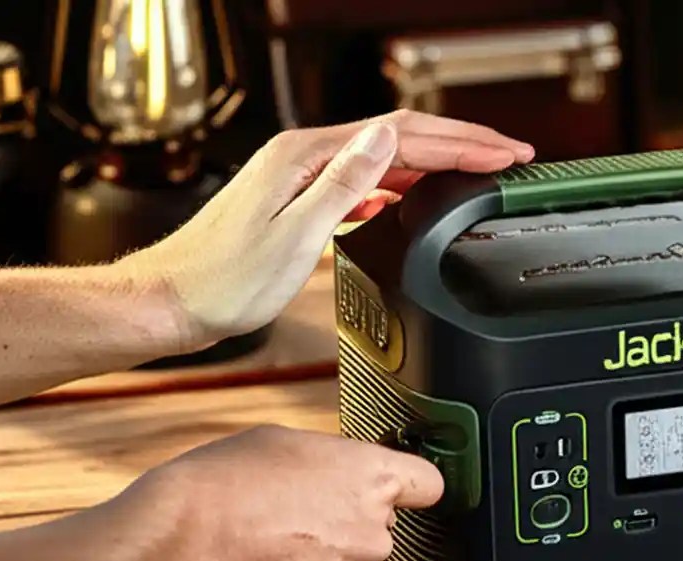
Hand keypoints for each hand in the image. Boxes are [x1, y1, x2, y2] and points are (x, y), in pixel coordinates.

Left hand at [117, 110, 533, 353]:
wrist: (172, 303)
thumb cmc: (224, 281)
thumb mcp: (294, 234)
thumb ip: (344, 183)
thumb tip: (386, 138)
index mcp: (307, 157)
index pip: (403, 136)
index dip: (462, 142)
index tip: (504, 153)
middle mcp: (304, 156)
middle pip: (400, 137)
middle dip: (461, 144)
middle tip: (510, 156)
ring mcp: (301, 175)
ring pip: (386, 156)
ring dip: (436, 161)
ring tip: (478, 170)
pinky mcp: (298, 198)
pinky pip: (364, 179)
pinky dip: (402, 183)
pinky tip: (413, 194)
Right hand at [138, 425, 442, 560]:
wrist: (177, 540)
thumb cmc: (223, 482)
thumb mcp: (286, 441)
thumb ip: (333, 460)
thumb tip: (340, 474)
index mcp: (371, 478)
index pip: (429, 484)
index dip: (411, 483)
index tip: (402, 486)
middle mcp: (372, 531)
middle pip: (381, 523)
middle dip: (350, 514)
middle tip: (299, 503)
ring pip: (350, 560)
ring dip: (325, 550)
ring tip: (272, 532)